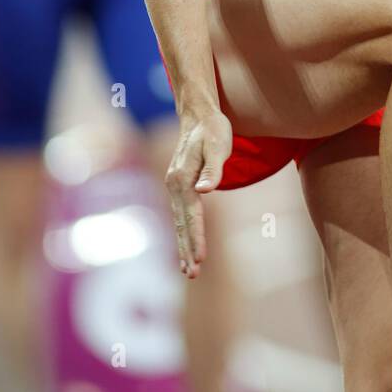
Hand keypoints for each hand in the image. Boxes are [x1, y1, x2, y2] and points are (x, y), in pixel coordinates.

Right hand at [164, 107, 233, 278]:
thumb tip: (206, 189)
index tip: (201, 260)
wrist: (198, 115)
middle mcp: (174, 185)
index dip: (197, 238)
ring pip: (178, 222)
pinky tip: (186, 246)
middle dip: (187, 250)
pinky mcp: (177, 186)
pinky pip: (180, 216)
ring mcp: (173, 186)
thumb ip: (213, 168)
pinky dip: (182, 233)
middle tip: (193, 276)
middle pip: (181, 224)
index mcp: (183, 179)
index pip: (192, 215)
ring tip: (188, 270)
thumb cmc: (213, 129)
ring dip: (183, 246)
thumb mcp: (218, 145)